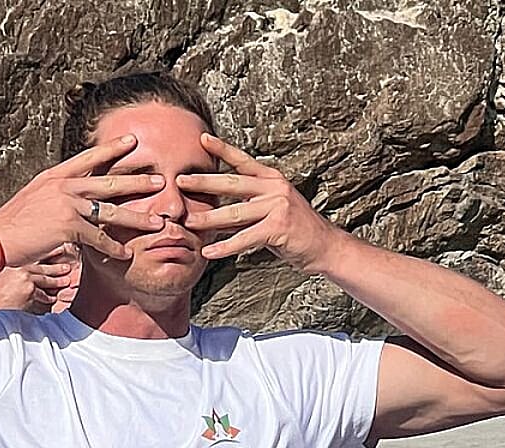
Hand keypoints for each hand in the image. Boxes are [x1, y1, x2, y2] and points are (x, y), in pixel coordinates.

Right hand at [0, 135, 165, 264]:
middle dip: (138, 181)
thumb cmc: (13, 223)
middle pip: (109, 182)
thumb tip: (71, 196)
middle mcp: (64, 187)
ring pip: (111, 211)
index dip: (112, 149)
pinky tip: (126, 254)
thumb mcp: (34, 198)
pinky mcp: (68, 227)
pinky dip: (113, 248)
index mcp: (55, 176)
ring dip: (137, 217)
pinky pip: (98, 239)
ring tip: (158, 222)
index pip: (89, 159)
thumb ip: (56, 194)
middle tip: (162, 180)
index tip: (132, 141)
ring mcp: (67, 205)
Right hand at [0, 244, 79, 314]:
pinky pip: (43, 294)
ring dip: (57, 283)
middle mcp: (19, 267)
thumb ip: (19, 273)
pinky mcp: (30, 289)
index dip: (48, 253)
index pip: (34, 255)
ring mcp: (25, 277)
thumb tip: (33, 274)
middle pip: (43, 267)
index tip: (60, 249)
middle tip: (67, 268)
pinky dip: (48, 298)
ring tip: (66, 282)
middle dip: (57, 268)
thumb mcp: (6, 278)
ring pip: (46, 280)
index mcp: (14, 263)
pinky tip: (52, 299)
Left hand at [178, 134, 344, 271]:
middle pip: (232, 183)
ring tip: (189, 221)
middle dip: (203, 182)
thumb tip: (216, 215)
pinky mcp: (278, 228)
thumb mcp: (271, 211)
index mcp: (272, 179)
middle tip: (180, 181)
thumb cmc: (296, 229)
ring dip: (209, 219)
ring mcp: (277, 207)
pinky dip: (225, 247)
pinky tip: (210, 251)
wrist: (324, 246)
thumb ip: (246, 209)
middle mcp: (274, 188)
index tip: (202, 138)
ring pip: (235, 213)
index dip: (222, 149)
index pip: (242, 161)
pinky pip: (245, 238)